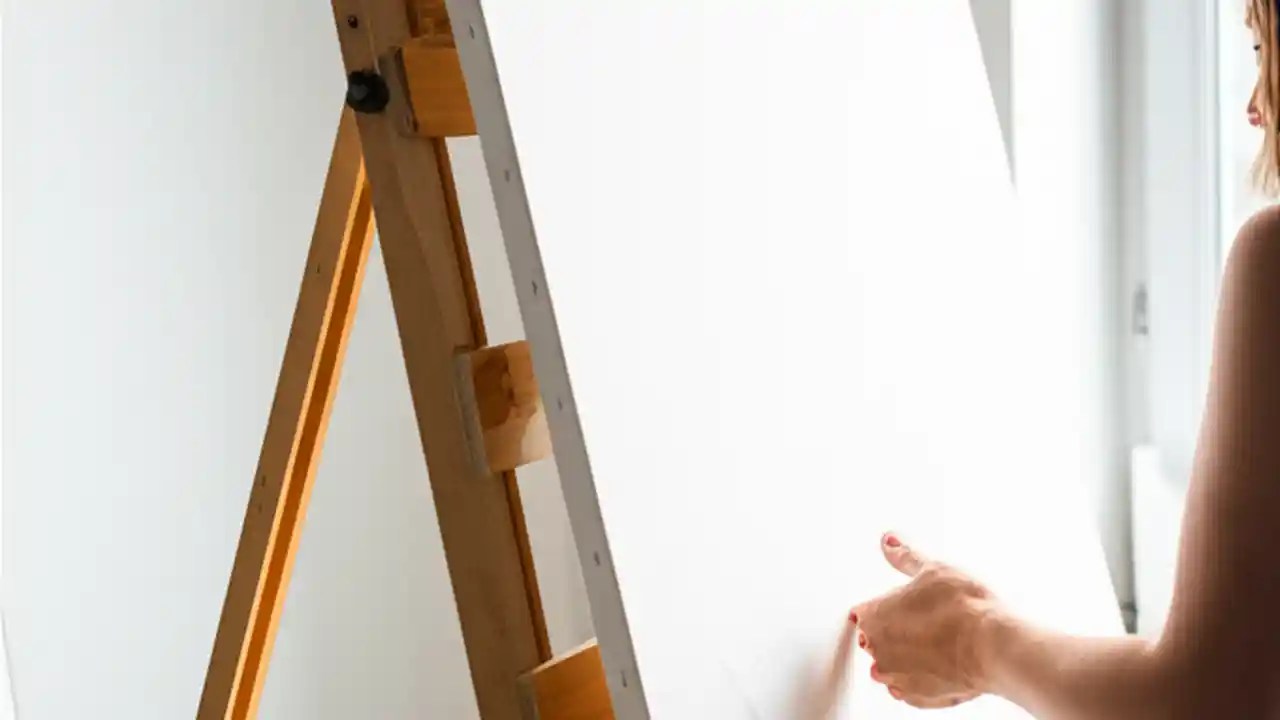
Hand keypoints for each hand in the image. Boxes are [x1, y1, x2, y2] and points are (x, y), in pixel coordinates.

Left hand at [850, 533, 1004, 709]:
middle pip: (876, 640)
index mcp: (874, 617)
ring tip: (936, 642)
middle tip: (925, 620)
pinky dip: (922, 677)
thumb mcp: (932, 568)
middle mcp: (879, 651)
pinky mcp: (920, 698)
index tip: (902, 604)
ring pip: (892, 666)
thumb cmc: (963, 607)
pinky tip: (940, 665)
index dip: (883, 605)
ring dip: (906, 656)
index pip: (864, 611)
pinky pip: (912, 688)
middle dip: (894, 631)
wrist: (993, 646)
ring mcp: (898, 678)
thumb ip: (905, 557)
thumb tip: (889, 541)